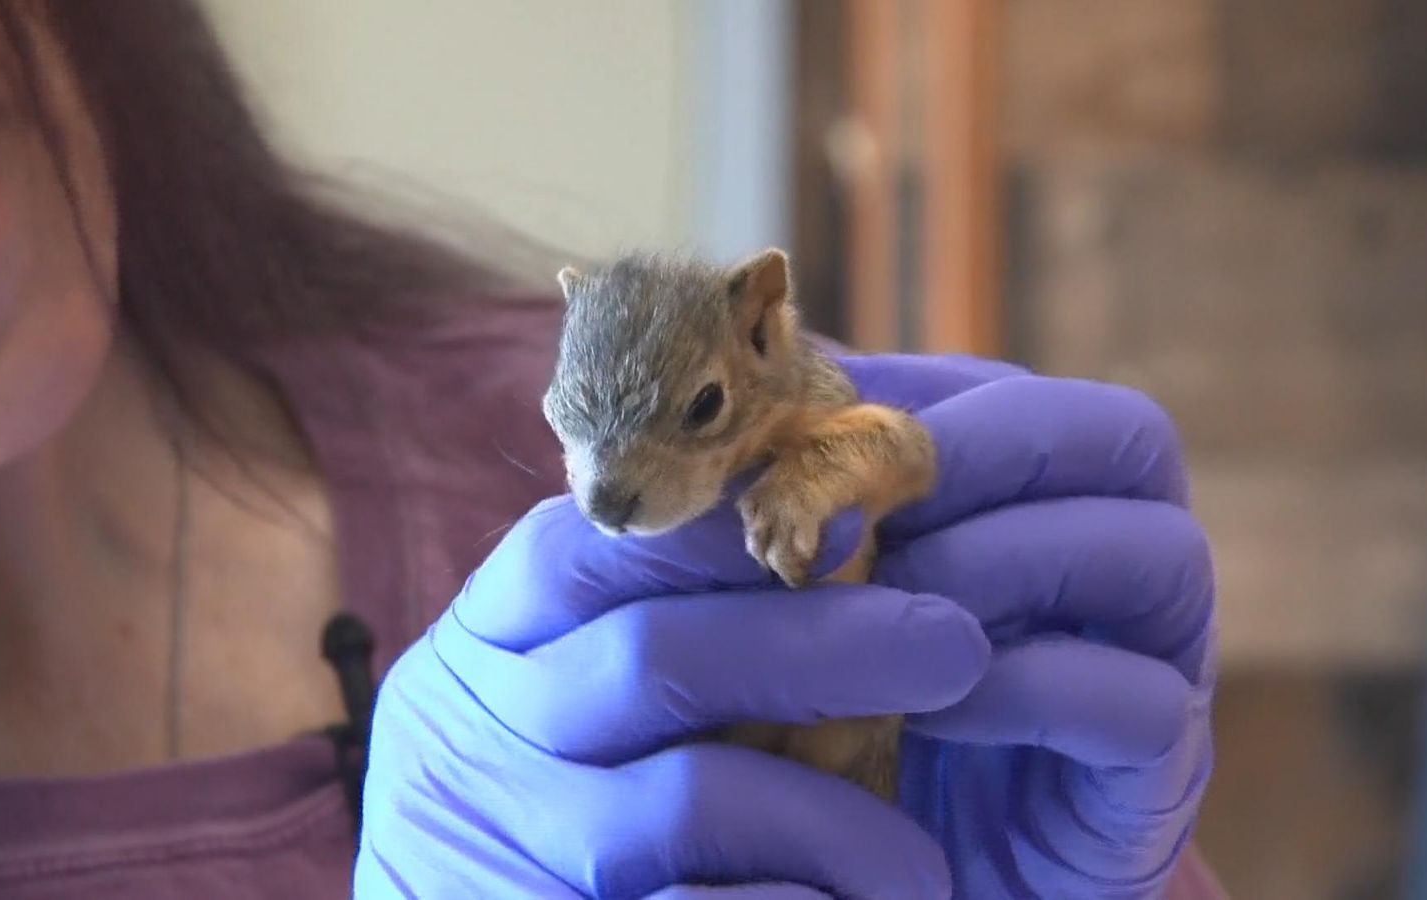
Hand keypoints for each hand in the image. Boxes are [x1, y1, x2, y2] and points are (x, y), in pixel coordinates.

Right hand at [353, 471, 994, 897]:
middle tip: (954, 645)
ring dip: (835, 822)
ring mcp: (497, 844)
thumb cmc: (548, 812)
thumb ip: (649, 630)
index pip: (585, 552)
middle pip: (653, 657)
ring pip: (692, 798)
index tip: (858, 523)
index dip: (721, 536)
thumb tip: (834, 536)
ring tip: (921, 866)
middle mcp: (471, 737)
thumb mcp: (559, 705)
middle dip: (820, 645)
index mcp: (483, 649)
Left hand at [837, 353, 1215, 898]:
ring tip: (895, 604)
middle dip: (985, 456)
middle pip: (1127, 439)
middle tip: (870, 508)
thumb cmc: (847, 706)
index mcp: (1047, 491)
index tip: (824, 440)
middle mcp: (1125, 554)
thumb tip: (761, 417)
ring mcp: (1160, 656)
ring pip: (1159, 553)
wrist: (890, 864)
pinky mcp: (1161, 769)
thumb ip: (812, 502)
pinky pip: (1141, 700)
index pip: (1031, 392)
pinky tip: (928, 710)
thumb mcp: (818, 591)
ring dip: (1007, 563)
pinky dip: (1027, 688)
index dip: (932, 401)